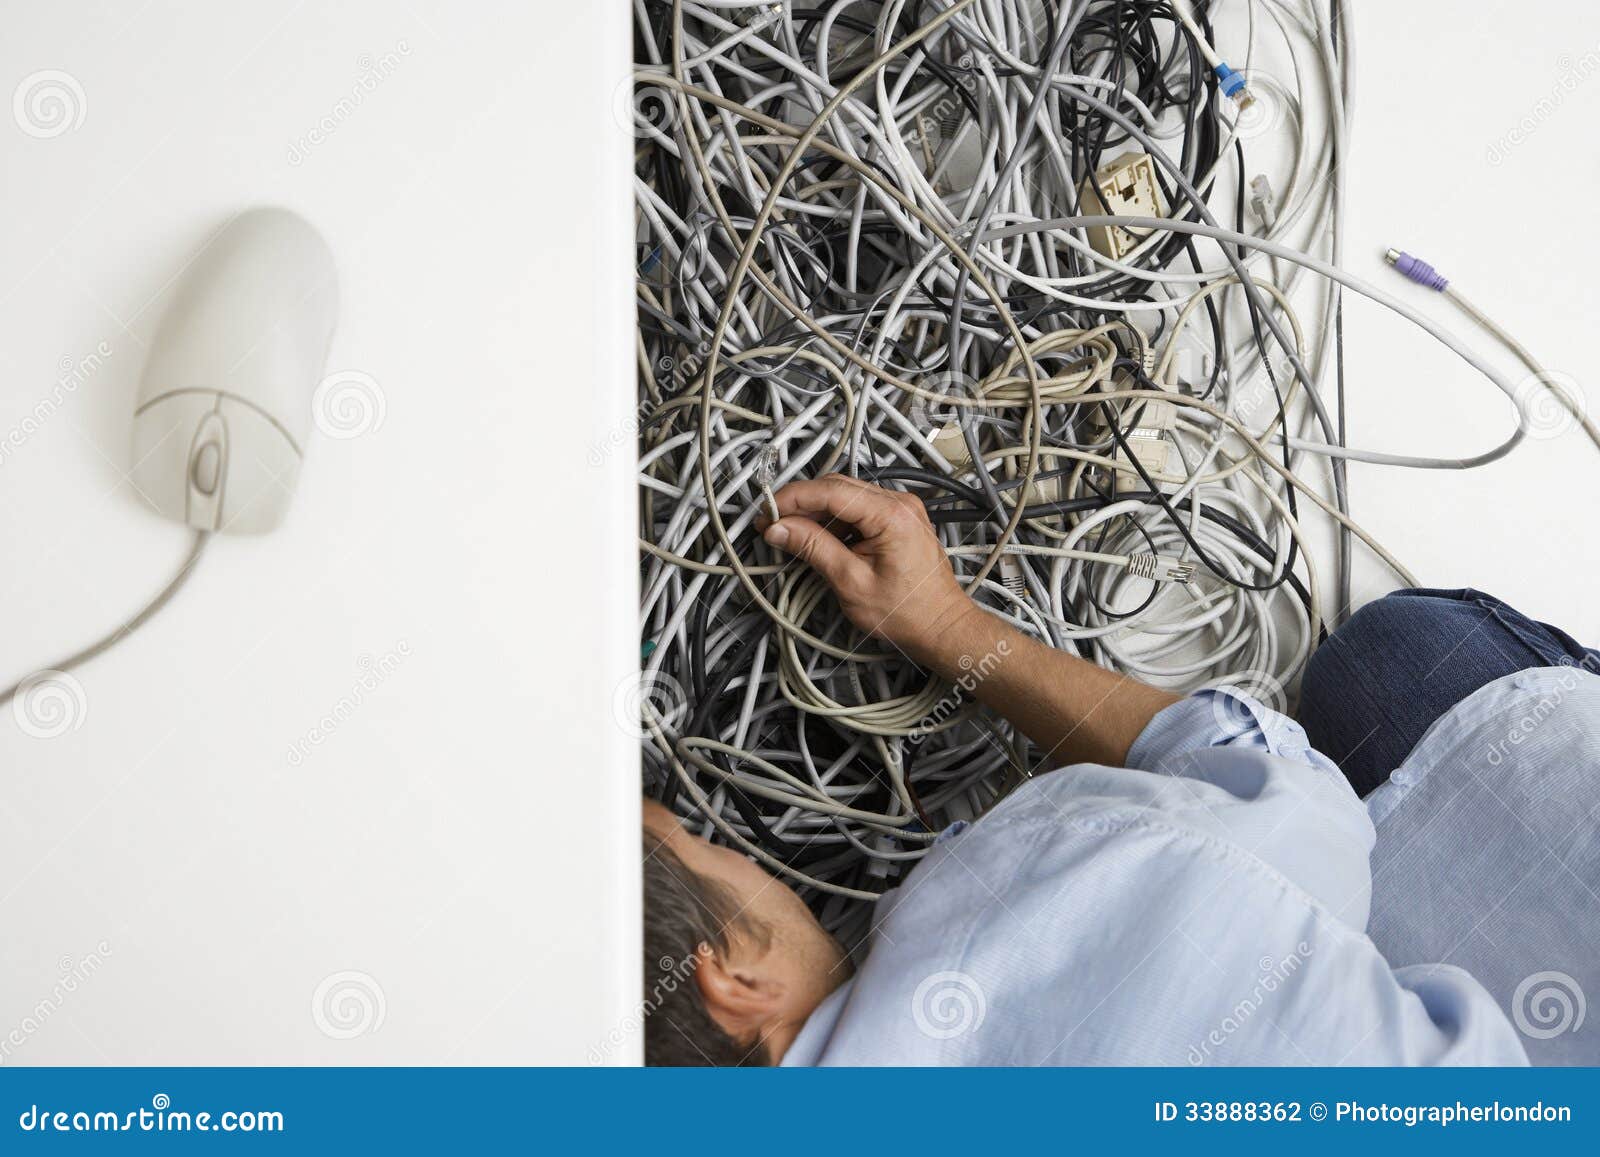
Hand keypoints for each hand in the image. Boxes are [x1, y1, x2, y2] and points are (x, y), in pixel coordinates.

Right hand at [759, 475, 973, 661]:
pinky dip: (835, 521)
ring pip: (845, 496)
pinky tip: (820, 541)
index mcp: (892, 515)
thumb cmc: (907, 613)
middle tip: (773, 525)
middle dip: (800, 504)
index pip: (830, 490)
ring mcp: (901, 509)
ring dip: (816, 513)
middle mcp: (900, 503)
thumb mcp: (851, 582)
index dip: (793, 498)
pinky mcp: (898, 520)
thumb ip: (813, 549)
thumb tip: (780, 529)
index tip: (767, 513)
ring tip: (793, 537)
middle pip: (836, 487)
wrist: (941, 627)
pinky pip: (859, 509)